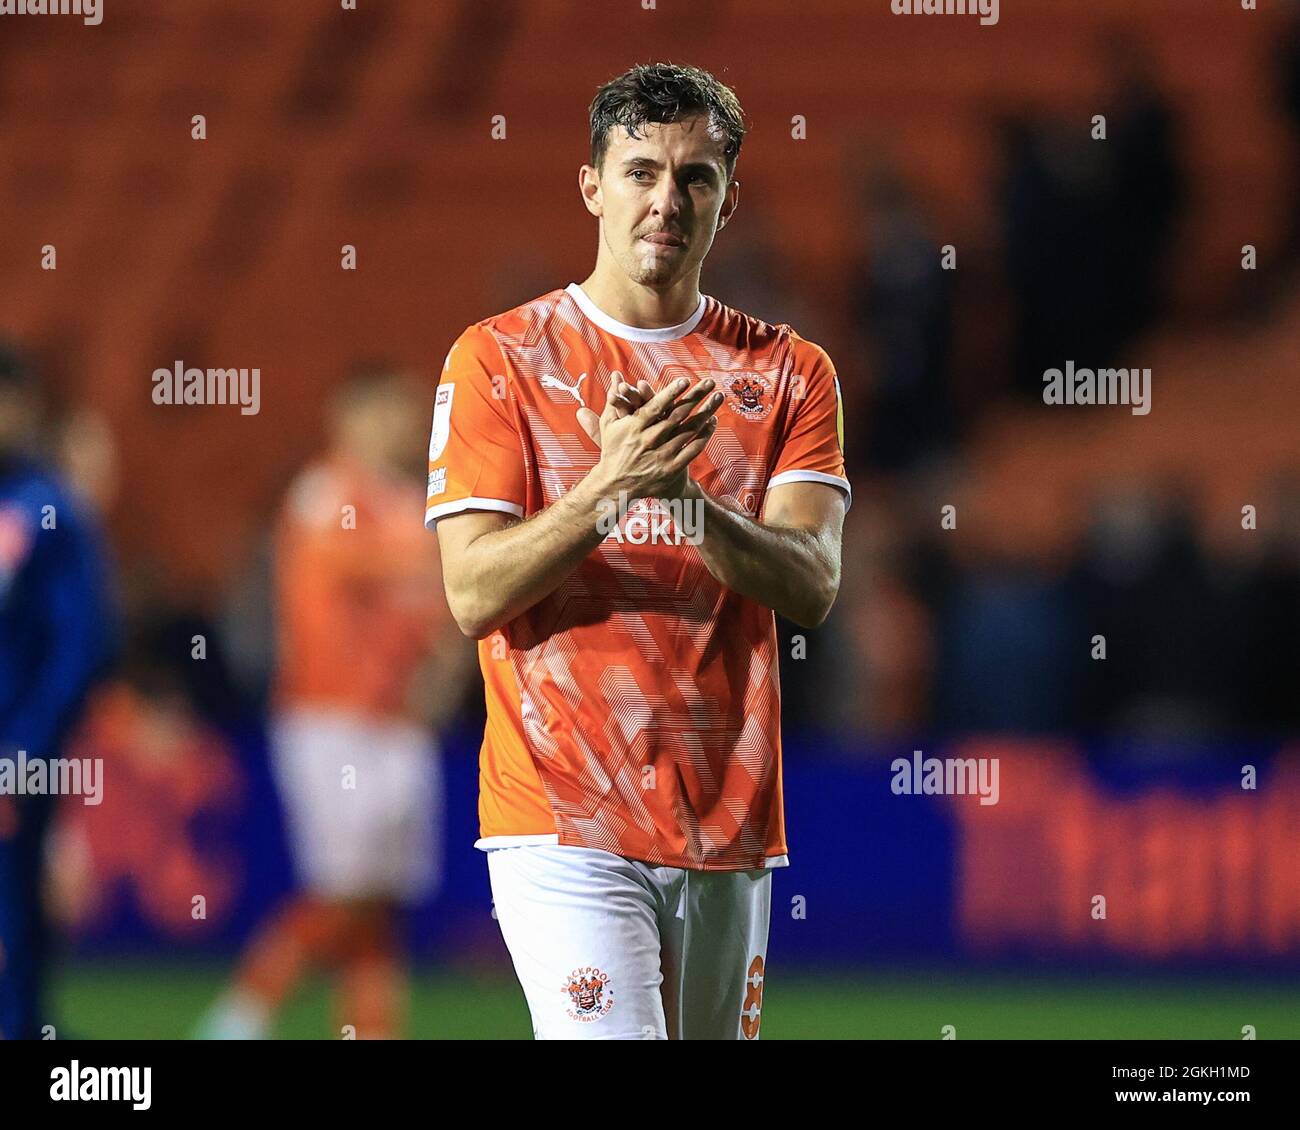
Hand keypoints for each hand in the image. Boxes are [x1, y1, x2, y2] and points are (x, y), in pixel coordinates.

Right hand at [578, 376, 721, 501]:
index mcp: (635, 427)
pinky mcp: (672, 468)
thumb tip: (615, 372)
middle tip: (709, 382)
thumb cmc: (613, 450)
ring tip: (718, 397)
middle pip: (678, 415)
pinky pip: (693, 449)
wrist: (616, 485)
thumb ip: (615, 397)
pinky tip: (713, 421)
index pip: (656, 406)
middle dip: (696, 396)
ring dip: (706, 412)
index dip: (671, 393)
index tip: (685, 380)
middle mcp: (650, 440)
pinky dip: (705, 435)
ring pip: (690, 430)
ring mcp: (662, 455)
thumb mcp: (609, 424)